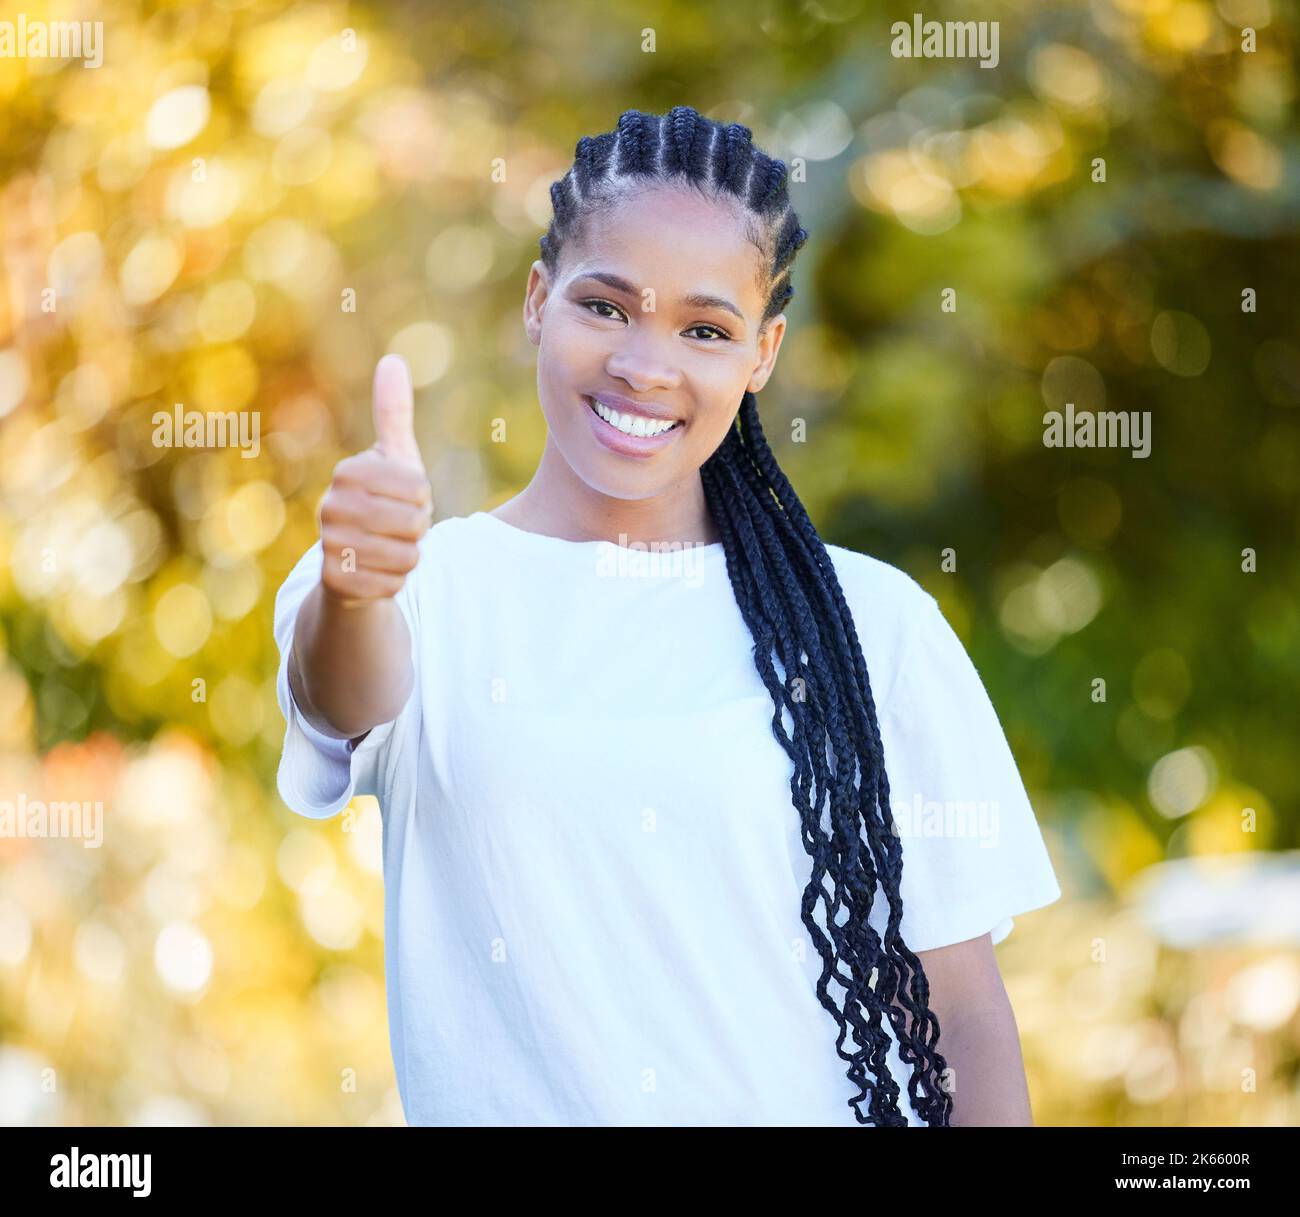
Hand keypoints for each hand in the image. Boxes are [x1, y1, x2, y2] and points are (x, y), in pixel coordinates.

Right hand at [318, 354, 432, 605]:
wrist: (354, 560)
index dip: (423, 499)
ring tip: (388, 547)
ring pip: (407, 556)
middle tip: (398, 527)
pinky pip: (394, 583)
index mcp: (349, 471)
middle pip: (415, 523)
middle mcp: (331, 506)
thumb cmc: (382, 501)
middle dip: (418, 529)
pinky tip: (378, 572)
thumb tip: (393, 359)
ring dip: (409, 556)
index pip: (420, 489)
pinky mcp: (336, 581)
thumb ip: (394, 412)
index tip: (405, 499)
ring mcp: (330, 544)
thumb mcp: (394, 457)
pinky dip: (396, 581)